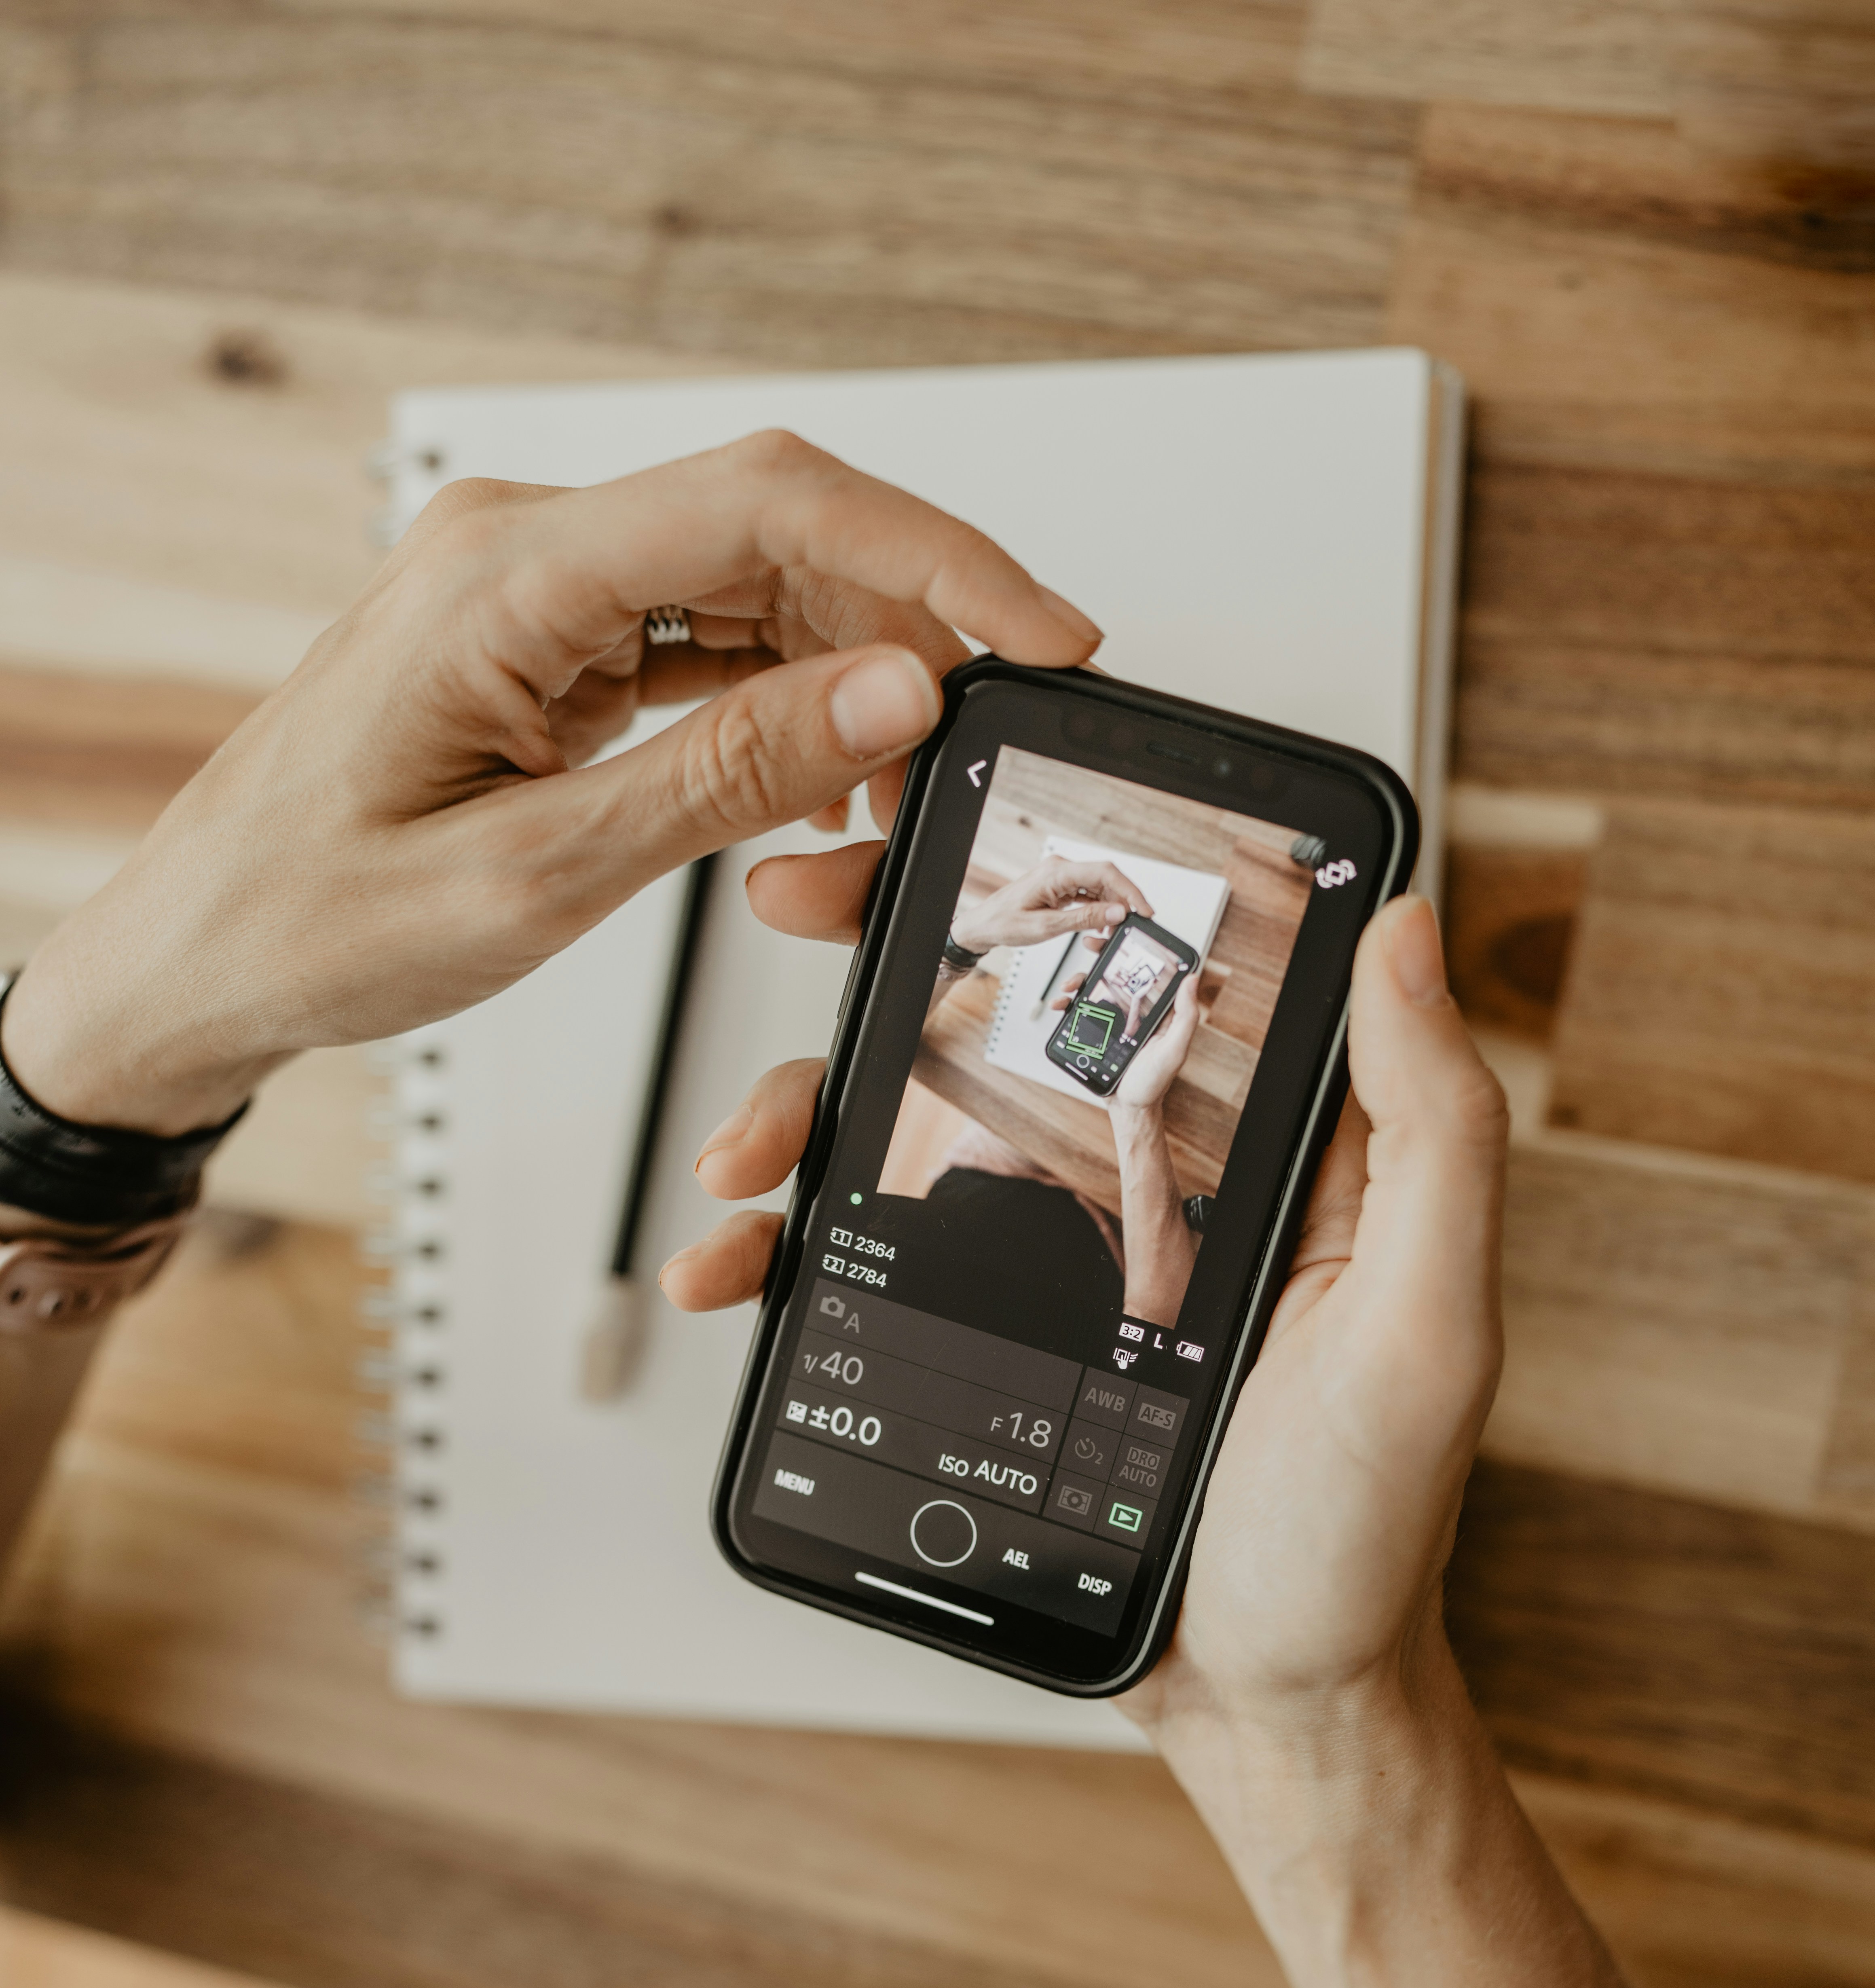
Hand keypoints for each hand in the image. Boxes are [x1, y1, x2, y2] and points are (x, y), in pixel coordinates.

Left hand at [2, 432, 1098, 1135]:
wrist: (197, 961)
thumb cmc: (312, 922)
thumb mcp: (535, 873)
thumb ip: (726, 775)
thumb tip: (894, 690)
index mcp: (505, 576)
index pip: (770, 503)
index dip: (934, 556)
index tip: (1040, 629)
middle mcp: (521, 554)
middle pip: (777, 535)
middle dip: (908, 632)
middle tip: (976, 745)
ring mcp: (533, 597)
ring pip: (751, 591)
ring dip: (850, 678)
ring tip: (891, 794)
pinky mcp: (543, 650)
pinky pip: (699, 643)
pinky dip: (779, 706)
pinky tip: (821, 777)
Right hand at [666, 887, 1507, 1768]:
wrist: (1269, 1703)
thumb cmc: (1363, 1531)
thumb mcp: (1429, 1325)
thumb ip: (1434, 1131)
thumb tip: (1406, 923)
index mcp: (1268, 1149)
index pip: (1160, 954)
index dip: (1055, 857)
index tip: (953, 801)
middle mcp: (1161, 1183)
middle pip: (1005, 1015)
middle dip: (886, 945)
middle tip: (800, 895)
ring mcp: (1062, 1263)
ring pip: (908, 1134)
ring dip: (802, 1110)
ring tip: (745, 1155)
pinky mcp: (992, 1346)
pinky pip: (873, 1270)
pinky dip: (789, 1256)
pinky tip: (740, 1265)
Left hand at [950, 855, 1150, 957]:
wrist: (983, 925)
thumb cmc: (1005, 924)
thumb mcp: (1046, 926)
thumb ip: (1085, 918)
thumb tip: (1118, 912)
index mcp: (1057, 873)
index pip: (1105, 873)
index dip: (1130, 890)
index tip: (1144, 909)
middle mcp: (1061, 870)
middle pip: (1106, 878)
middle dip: (1124, 901)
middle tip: (1134, 924)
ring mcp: (1061, 878)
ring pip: (1099, 887)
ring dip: (1112, 907)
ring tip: (1115, 929)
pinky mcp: (1060, 888)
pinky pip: (1088, 894)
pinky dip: (1099, 909)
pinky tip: (1102, 924)